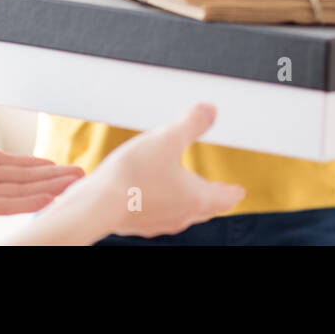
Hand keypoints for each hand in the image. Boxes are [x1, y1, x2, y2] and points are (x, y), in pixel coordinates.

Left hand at [0, 74, 83, 221]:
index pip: (12, 162)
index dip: (37, 164)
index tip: (59, 163)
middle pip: (23, 177)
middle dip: (53, 176)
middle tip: (82, 174)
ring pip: (20, 191)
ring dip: (49, 188)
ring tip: (77, 185)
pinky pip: (3, 204)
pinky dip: (28, 202)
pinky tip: (50, 198)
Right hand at [31, 103, 243, 241]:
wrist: (96, 205)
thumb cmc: (133, 175)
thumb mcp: (168, 138)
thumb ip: (192, 123)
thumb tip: (211, 110)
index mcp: (195, 198)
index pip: (224, 198)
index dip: (233, 192)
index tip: (239, 191)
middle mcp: (179, 215)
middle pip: (204, 209)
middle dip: (212, 197)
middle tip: (217, 191)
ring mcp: (157, 222)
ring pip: (180, 213)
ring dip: (186, 200)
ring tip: (184, 189)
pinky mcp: (136, 223)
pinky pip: (157, 214)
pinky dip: (161, 203)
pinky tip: (150, 193)